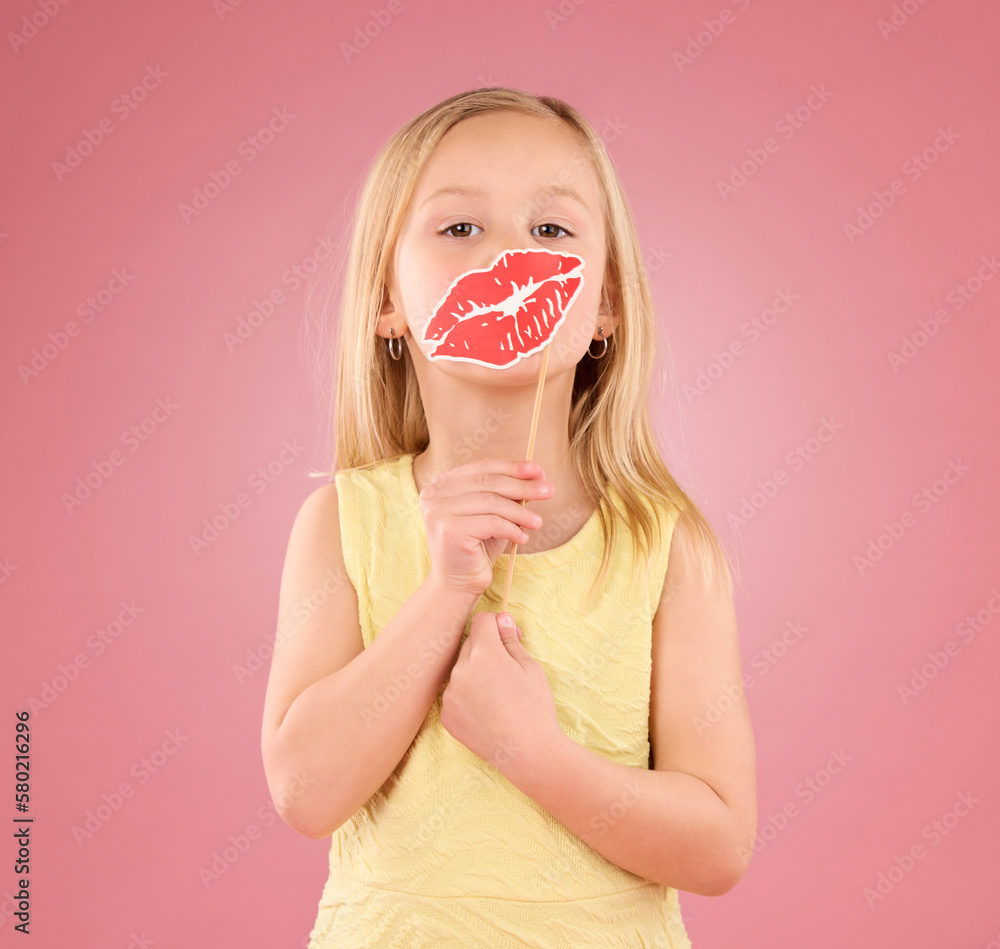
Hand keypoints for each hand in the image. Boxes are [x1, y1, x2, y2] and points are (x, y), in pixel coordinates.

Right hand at [418, 456, 552, 595]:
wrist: (458, 584)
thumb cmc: (477, 546)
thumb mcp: (494, 513)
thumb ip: (508, 492)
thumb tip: (537, 472)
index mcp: (442, 484)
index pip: (482, 467)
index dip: (512, 467)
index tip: (538, 470)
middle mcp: (434, 494)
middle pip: (488, 482)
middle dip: (522, 485)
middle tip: (548, 490)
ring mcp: (438, 511)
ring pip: (491, 502)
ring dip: (520, 512)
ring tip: (538, 522)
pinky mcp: (449, 530)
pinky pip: (491, 523)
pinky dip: (512, 529)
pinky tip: (523, 538)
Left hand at [440, 611, 563, 779]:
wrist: (528, 753)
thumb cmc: (535, 707)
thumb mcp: (529, 667)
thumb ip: (510, 640)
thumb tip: (501, 618)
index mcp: (484, 653)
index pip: (481, 621)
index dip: (497, 625)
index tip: (509, 637)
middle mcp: (461, 670)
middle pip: (470, 644)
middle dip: (487, 649)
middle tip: (508, 668)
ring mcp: (450, 694)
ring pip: (461, 670)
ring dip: (476, 672)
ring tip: (499, 695)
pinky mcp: (446, 715)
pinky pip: (455, 694)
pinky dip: (468, 696)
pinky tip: (487, 710)